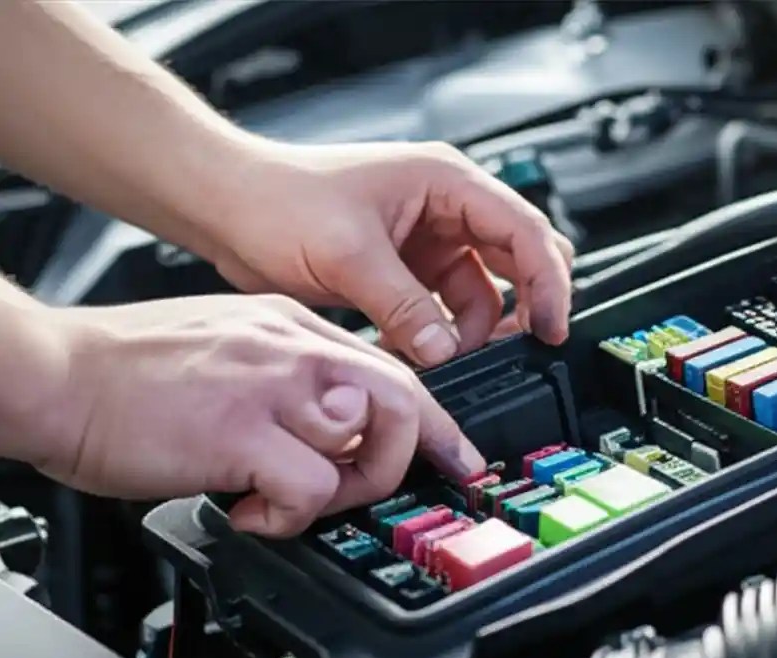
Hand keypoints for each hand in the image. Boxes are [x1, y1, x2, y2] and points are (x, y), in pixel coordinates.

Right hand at [22, 294, 484, 536]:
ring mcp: (270, 387)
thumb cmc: (126, 369)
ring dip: (342, 490)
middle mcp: (292, 348)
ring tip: (291, 498)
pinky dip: (291, 516)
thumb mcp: (227, 345)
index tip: (459, 458)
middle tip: (362, 488)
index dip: (435, 422)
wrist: (55, 373)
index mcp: (291, 326)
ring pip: (367, 443)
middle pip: (403, 399)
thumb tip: (331, 422)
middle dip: (403, 458)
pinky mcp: (240, 431)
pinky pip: (312, 487)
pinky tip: (250, 510)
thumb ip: (286, 373)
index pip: (393, 367)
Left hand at [204, 140, 573, 367]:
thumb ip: (405, 306)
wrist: (225, 206)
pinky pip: (444, 311)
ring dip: (470, 332)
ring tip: (441, 358)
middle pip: (518, 259)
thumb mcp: (349, 255)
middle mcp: (446, 208)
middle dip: (524, 307)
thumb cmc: (278, 199)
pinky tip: (415, 354)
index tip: (551, 328)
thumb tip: (446, 351)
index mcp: (446, 182)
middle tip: (522, 349)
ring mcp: (429, 240)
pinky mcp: (407, 270)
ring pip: (483, 294)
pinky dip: (437, 337)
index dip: (549, 282)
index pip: (525, 230)